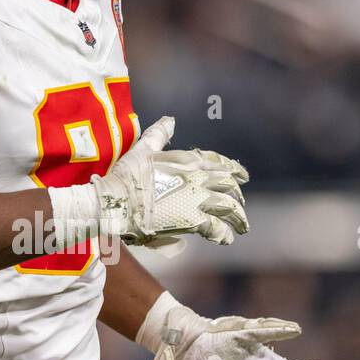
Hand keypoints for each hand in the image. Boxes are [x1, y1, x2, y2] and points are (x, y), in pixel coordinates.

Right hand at [48, 116, 248, 249]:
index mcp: (187, 160)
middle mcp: (197, 178)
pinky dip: (223, 234)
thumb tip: (170, 120)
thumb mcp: (142, 149)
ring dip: (238, 218)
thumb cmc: (125, 176)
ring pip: (228, 207)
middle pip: (227, 186)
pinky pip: (216, 228)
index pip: (218, 162)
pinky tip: (227, 239)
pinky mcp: (192, 221)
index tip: (243, 175)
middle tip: (240, 203)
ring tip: (242, 227)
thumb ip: (159, 135)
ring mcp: (196, 199)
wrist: (116, 201)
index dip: (233, 168)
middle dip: (237, 195)